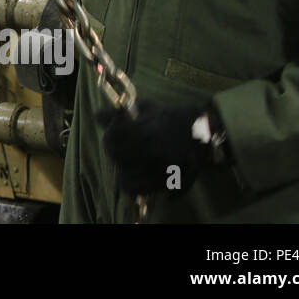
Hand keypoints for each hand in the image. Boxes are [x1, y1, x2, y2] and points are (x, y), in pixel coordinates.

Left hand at [98, 100, 212, 195]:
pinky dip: (134, 186)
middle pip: (116, 157)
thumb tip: (96, 116)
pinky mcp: (167, 183)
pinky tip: (137, 176)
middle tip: (123, 147)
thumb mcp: (146, 108)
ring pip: (124, 178)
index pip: (112, 139)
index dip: (110, 135)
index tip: (116, 132)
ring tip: (131, 161)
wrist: (202, 131)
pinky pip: (139, 191)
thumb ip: (119, 113)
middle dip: (115, 152)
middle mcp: (153, 152)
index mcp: (146, 130)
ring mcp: (160, 169)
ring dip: (124, 169)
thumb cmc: (170, 117)